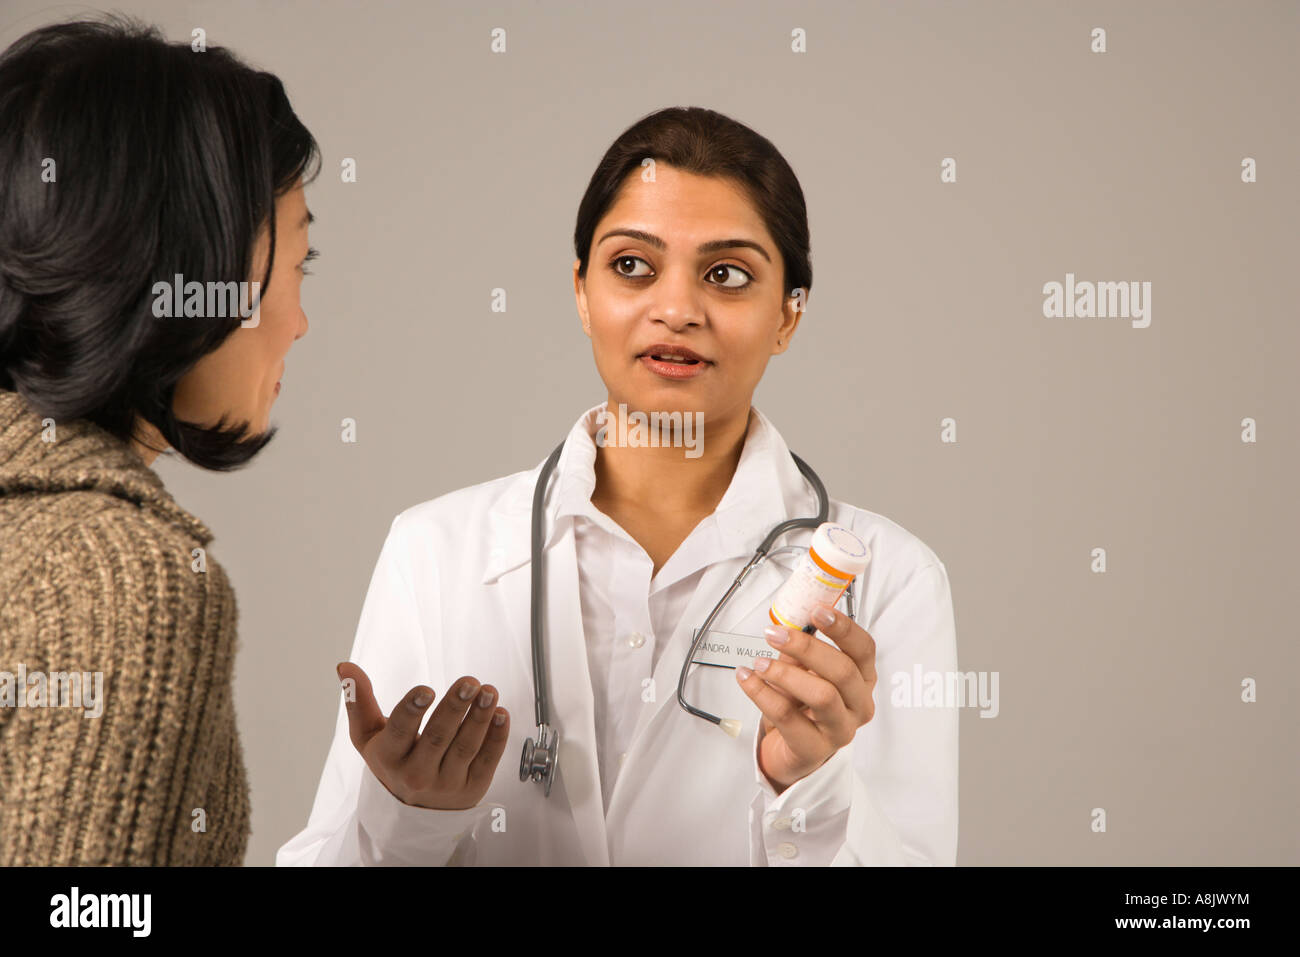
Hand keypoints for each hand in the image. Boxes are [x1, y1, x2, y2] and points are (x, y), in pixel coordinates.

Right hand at [337, 661, 509, 809]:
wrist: (412, 812)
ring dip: (479, 718)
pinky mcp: (472, 788)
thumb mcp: (369, 736)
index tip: (426, 690)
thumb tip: (345, 668)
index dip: (413, 709)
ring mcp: (446, 783)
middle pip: (438, 737)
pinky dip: (496, 737)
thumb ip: (359, 701)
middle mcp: (417, 773)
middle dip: (455, 707)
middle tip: (469, 682)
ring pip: (465, 747)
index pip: (400, 731)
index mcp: (389, 757)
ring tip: (489, 691)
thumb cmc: (392, 763)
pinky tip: (501, 714)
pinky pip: (487, 760)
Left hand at [735, 603, 876, 793]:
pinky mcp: (814, 749)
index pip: (864, 649)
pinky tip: (747, 679)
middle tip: (776, 635)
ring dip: (785, 673)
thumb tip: (788, 621)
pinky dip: (762, 693)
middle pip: (843, 671)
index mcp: (862, 680)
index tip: (817, 611)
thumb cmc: (803, 707)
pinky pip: (787, 717)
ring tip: (760, 663)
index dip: (844, 628)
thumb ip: (801, 649)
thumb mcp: (804, 672)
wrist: (792, 752)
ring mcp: (840, 730)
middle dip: (807, 648)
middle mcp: (858, 705)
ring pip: (822, 695)